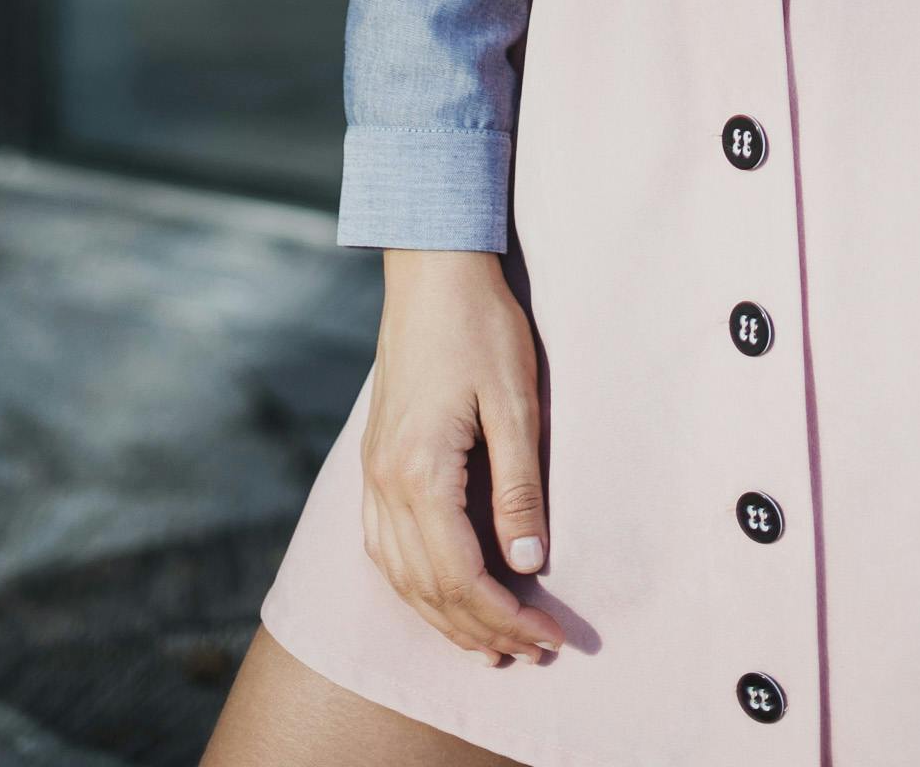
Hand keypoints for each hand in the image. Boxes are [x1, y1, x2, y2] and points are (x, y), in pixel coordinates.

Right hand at [360, 249, 561, 666]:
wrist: (431, 268)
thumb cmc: (481, 326)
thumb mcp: (516, 402)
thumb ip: (519, 488)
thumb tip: (529, 565)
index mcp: (419, 472)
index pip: (461, 577)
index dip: (505, 616)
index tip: (547, 635)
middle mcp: (384, 484)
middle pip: (428, 589)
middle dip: (480, 630)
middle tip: (531, 652)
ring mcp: (371, 474)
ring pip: (400, 577)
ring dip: (444, 618)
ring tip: (489, 644)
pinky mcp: (373, 462)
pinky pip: (384, 548)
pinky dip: (415, 586)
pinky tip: (440, 596)